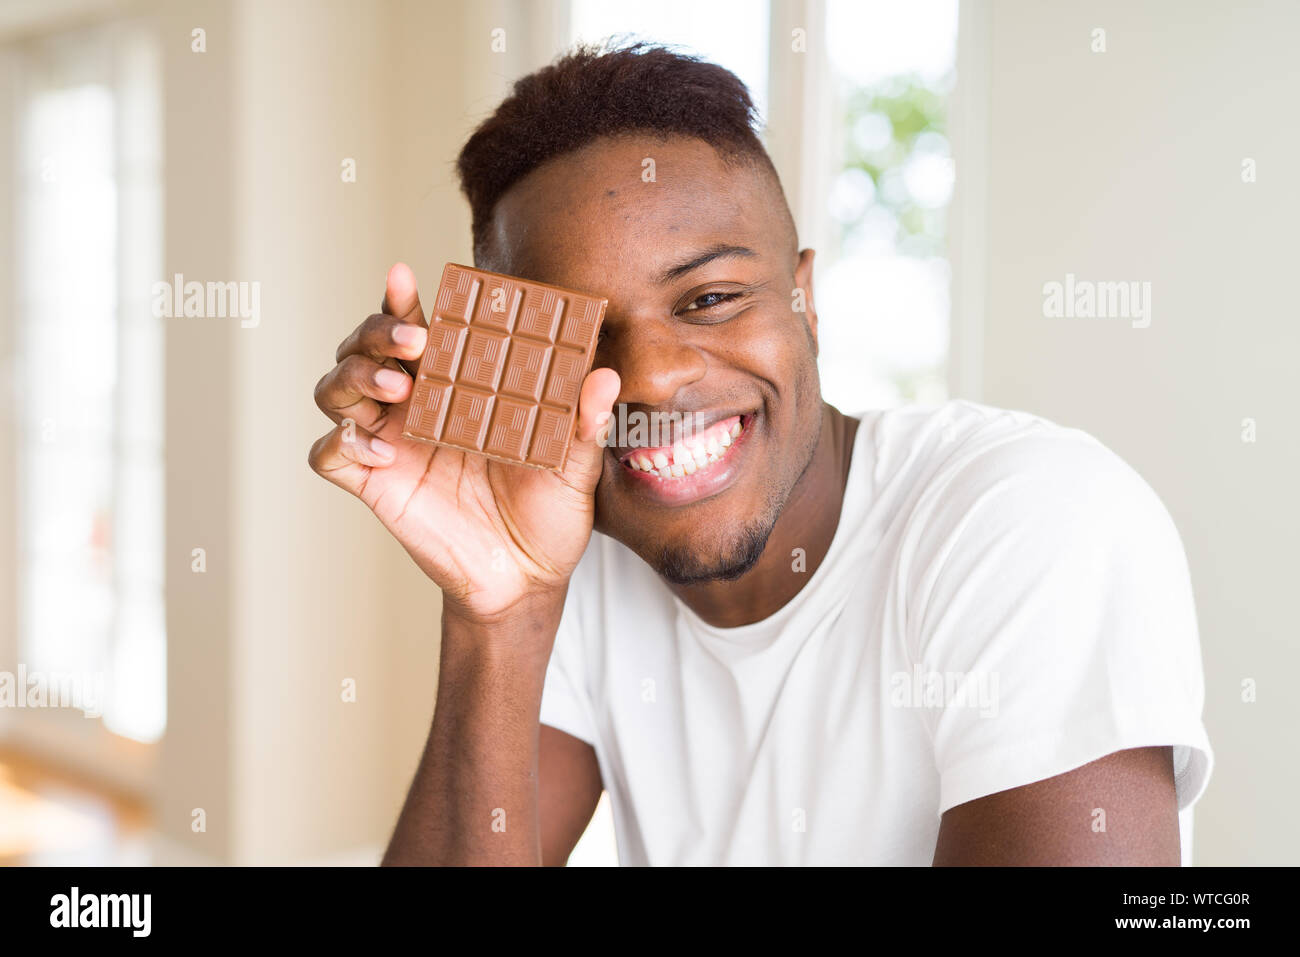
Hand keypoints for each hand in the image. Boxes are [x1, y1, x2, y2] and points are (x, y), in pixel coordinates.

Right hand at [309, 263, 619, 622]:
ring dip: (354, 374)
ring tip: (398, 385)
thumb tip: (604, 377)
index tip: (404, 276)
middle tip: (414, 342)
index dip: (401, 301)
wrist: (528, 579)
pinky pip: (331, 453)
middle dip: (376, 332)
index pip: (418, 331)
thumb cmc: (550, 515)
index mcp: (458, 388)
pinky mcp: (375, 485)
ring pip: (336, 388)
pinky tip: (380, 452)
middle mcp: (417, 407)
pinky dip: (342, 442)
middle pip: (365, 348)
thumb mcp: (574, 467)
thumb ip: (583, 422)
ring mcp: (391, 443)